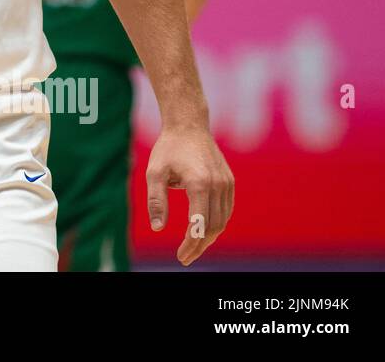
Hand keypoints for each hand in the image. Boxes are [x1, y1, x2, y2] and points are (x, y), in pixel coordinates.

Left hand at [145, 124, 234, 265]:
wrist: (189, 126)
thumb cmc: (168, 149)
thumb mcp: (154, 172)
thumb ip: (156, 200)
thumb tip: (157, 228)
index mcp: (199, 183)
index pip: (199, 224)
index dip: (191, 244)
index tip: (181, 256)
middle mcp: (217, 185)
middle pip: (213, 226)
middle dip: (200, 246)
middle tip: (186, 257)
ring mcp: (226, 184)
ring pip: (223, 221)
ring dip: (209, 238)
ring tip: (193, 248)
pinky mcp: (229, 182)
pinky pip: (227, 210)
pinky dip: (217, 224)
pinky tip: (204, 231)